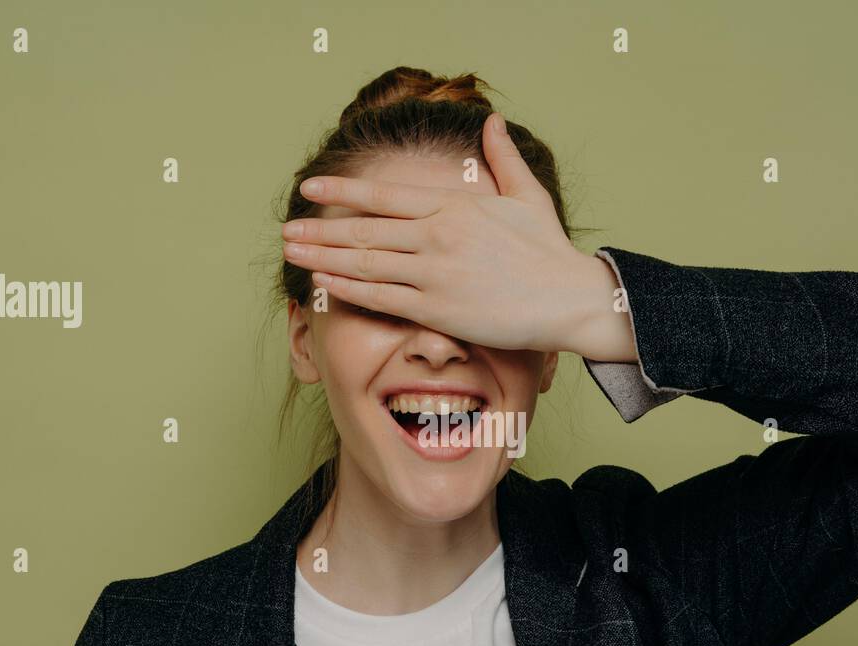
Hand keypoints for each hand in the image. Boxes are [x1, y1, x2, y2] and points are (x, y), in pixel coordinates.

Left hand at [281, 112, 635, 360]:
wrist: (571, 299)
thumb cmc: (550, 252)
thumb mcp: (528, 196)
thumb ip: (503, 159)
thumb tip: (492, 122)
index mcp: (454, 206)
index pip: (385, 195)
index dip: (342, 190)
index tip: (311, 187)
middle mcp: (438, 236)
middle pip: (364, 229)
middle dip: (319, 229)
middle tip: (286, 229)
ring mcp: (436, 274)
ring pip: (365, 263)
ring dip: (322, 258)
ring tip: (292, 254)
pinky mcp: (439, 310)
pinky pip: (383, 298)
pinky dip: (349, 289)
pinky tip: (323, 283)